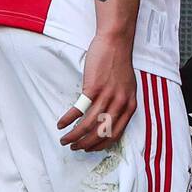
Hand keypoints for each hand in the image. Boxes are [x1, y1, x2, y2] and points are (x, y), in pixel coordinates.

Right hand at [57, 33, 135, 151]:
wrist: (116, 42)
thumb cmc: (119, 63)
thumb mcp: (126, 88)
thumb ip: (120, 104)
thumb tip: (107, 120)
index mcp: (130, 106)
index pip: (116, 135)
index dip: (100, 145)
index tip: (90, 149)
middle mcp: (120, 104)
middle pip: (101, 133)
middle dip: (85, 144)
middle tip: (74, 148)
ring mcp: (107, 96)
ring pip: (89, 125)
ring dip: (74, 136)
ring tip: (65, 140)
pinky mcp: (94, 88)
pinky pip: (79, 109)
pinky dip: (68, 119)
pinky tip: (61, 124)